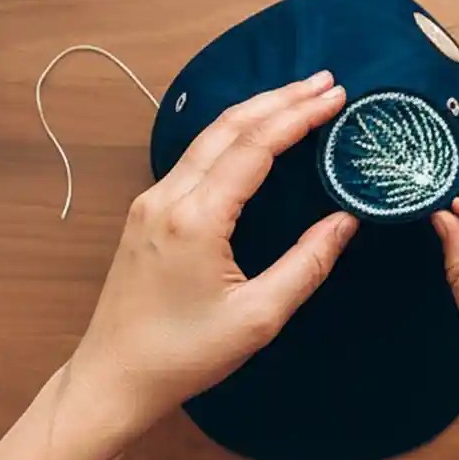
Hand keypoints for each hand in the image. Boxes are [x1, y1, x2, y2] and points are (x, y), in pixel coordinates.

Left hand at [66, 70, 357, 443]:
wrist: (113, 378)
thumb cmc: (185, 355)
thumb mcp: (258, 318)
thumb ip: (307, 264)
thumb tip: (345, 220)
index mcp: (196, 219)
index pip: (255, 146)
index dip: (299, 116)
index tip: (337, 97)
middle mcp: (167, 198)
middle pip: (229, 128)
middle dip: (280, 99)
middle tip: (327, 81)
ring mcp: (151, 202)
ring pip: (208, 138)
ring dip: (255, 112)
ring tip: (299, 96)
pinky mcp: (146, 214)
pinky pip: (193, 158)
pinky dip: (232, 136)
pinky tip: (255, 135)